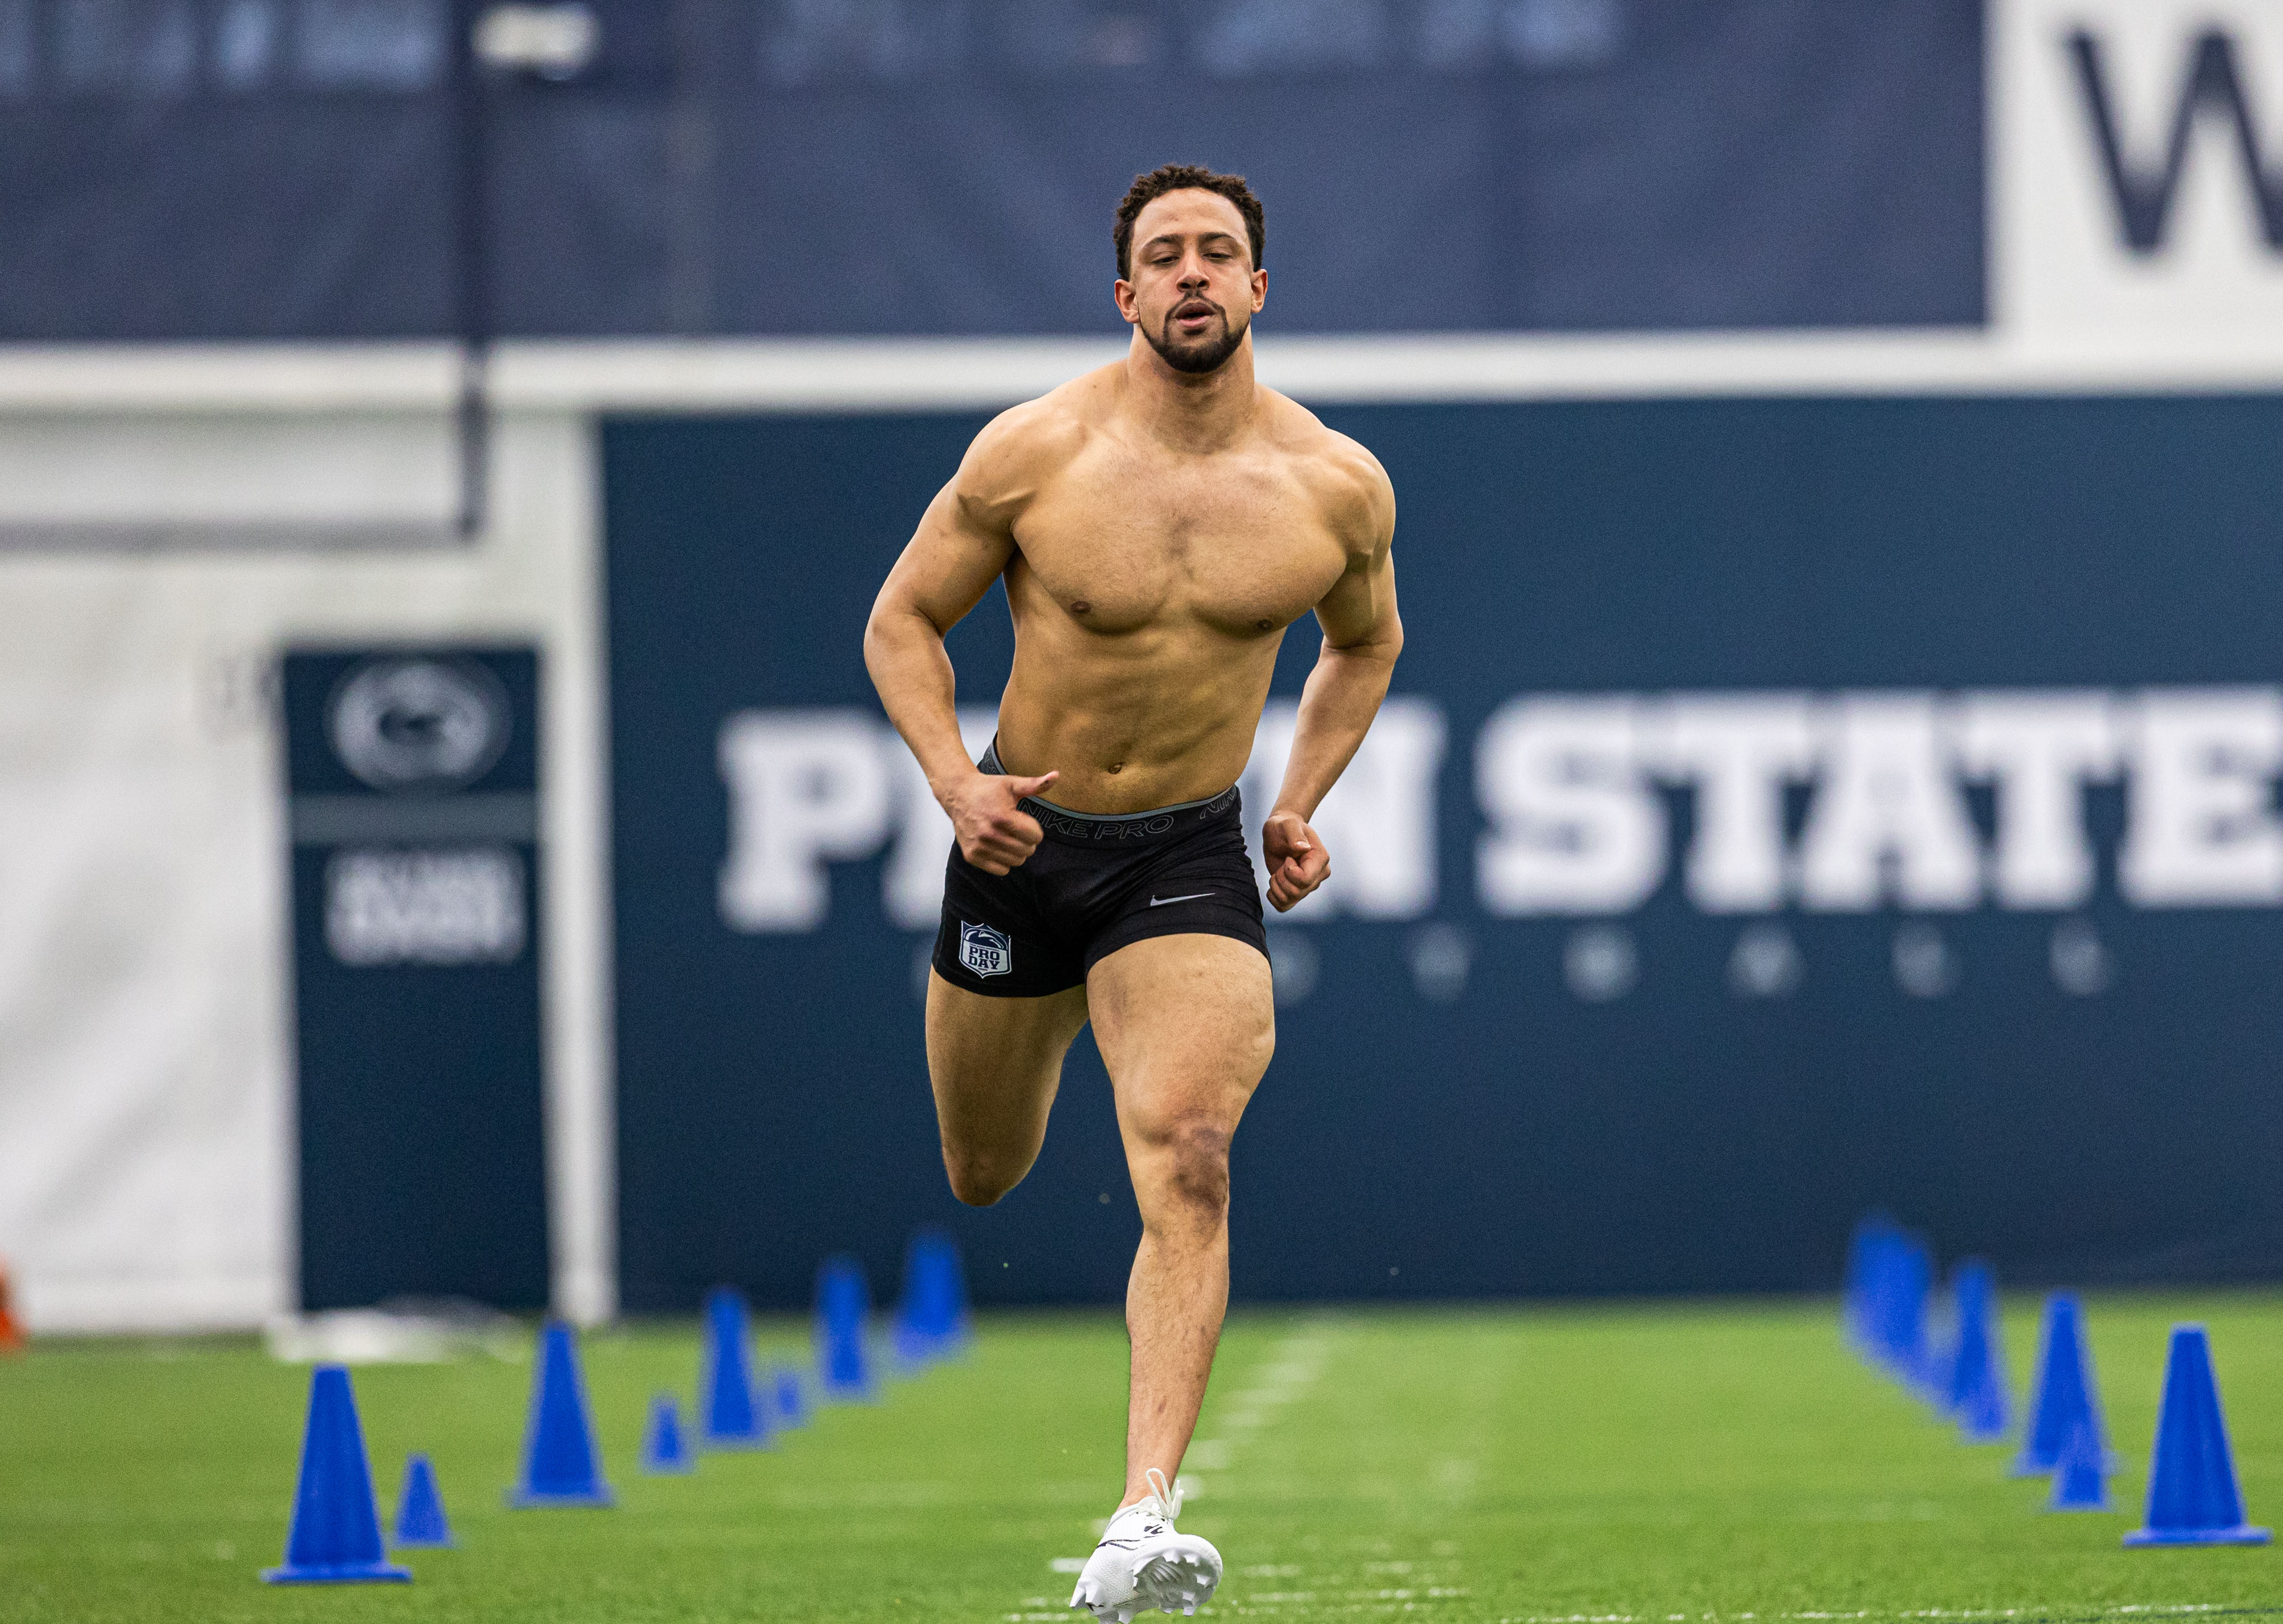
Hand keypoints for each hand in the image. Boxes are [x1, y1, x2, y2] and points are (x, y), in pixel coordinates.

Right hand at [943, 768, 1057, 874]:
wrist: (958, 795)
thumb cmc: (987, 789)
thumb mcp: (1012, 784)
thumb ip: (1035, 784)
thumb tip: (1056, 775)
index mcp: (1002, 816)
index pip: (1035, 837)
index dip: (1035, 829)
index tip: (1025, 822)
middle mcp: (989, 834)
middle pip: (1027, 851)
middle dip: (1027, 841)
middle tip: (1018, 831)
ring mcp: (979, 846)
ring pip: (1016, 862)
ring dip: (1017, 852)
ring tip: (1008, 838)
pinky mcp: (972, 856)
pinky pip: (1001, 870)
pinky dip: (1004, 862)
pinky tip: (999, 847)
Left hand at [1261, 811, 1329, 911]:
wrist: (1280, 832)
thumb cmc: (1284, 826)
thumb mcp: (1287, 825)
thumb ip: (1295, 835)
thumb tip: (1303, 847)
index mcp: (1321, 859)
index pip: (1305, 880)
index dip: (1289, 872)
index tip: (1287, 857)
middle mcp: (1319, 875)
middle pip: (1296, 892)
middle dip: (1280, 878)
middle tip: (1281, 863)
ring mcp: (1308, 886)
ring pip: (1289, 900)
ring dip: (1276, 886)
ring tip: (1278, 871)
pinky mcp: (1297, 892)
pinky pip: (1283, 906)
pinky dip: (1273, 897)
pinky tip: (1274, 882)